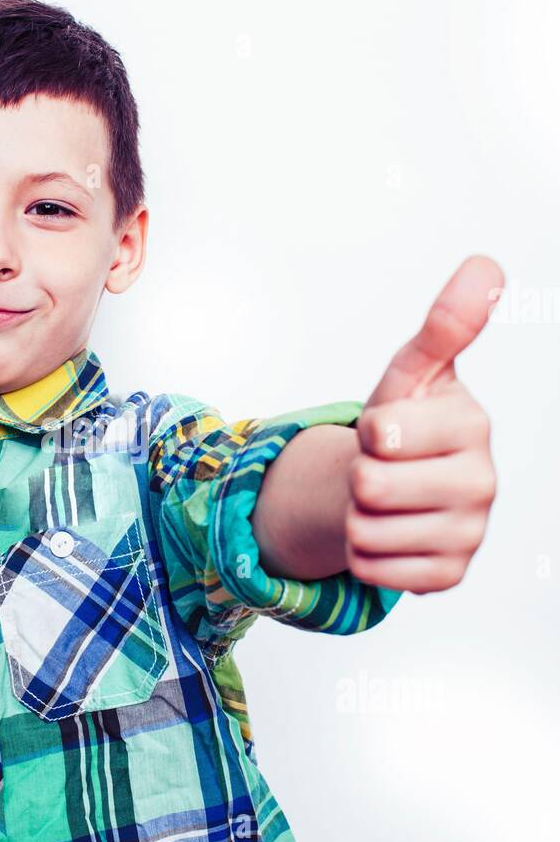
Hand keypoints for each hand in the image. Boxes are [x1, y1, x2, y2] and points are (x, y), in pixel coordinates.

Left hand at [344, 255, 501, 594]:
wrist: (400, 482)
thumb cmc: (406, 419)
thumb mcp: (414, 372)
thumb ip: (445, 325)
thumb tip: (485, 265)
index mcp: (473, 425)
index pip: (380, 433)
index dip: (367, 431)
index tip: (389, 428)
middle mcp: (482, 483)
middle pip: (368, 488)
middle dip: (356, 476)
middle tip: (381, 467)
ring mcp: (470, 534)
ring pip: (364, 533)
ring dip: (356, 517)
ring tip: (384, 500)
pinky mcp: (448, 576)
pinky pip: (372, 571)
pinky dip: (364, 555)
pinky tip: (390, 534)